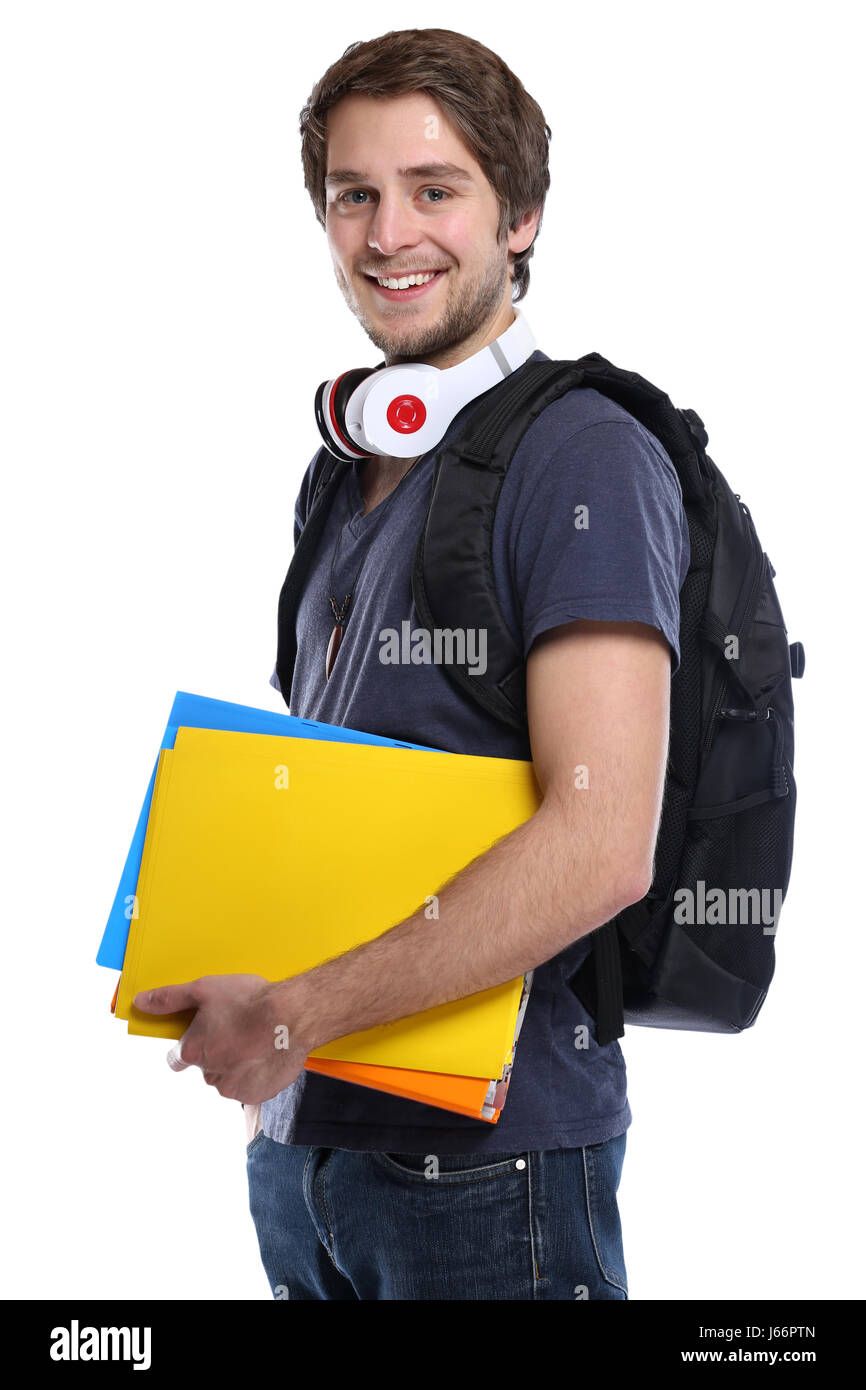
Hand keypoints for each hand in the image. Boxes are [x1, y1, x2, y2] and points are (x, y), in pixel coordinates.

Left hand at [133, 974, 308, 1102]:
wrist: (292, 1016)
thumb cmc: (249, 1000)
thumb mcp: (204, 989)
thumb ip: (170, 998)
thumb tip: (141, 1002)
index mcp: (192, 1051)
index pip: (176, 1058)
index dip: (190, 1044)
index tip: (206, 1033)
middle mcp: (209, 1074)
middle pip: (206, 1067)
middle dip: (217, 1052)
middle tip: (237, 1030)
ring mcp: (234, 1088)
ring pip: (228, 1078)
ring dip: (237, 1064)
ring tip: (255, 1041)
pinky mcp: (257, 1095)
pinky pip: (251, 1086)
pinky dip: (256, 1074)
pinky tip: (266, 1054)